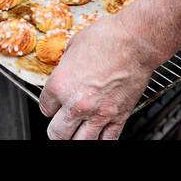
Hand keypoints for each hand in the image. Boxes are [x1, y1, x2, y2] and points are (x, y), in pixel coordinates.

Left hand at [38, 15, 159, 139]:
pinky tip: (97, 136)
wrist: (136, 40)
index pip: (44, 108)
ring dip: (74, 138)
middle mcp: (77, 103)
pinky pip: (107, 140)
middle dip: (56, 129)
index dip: (49, 106)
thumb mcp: (74, 45)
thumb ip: (65, 65)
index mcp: (61, 84)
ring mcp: (99, 113)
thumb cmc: (108, 37)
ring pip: (79, 143)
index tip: (53, 104)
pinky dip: (100, 140)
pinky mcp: (119, 117)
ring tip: (75, 133)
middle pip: (57, 134)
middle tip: (60, 124)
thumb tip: (64, 70)